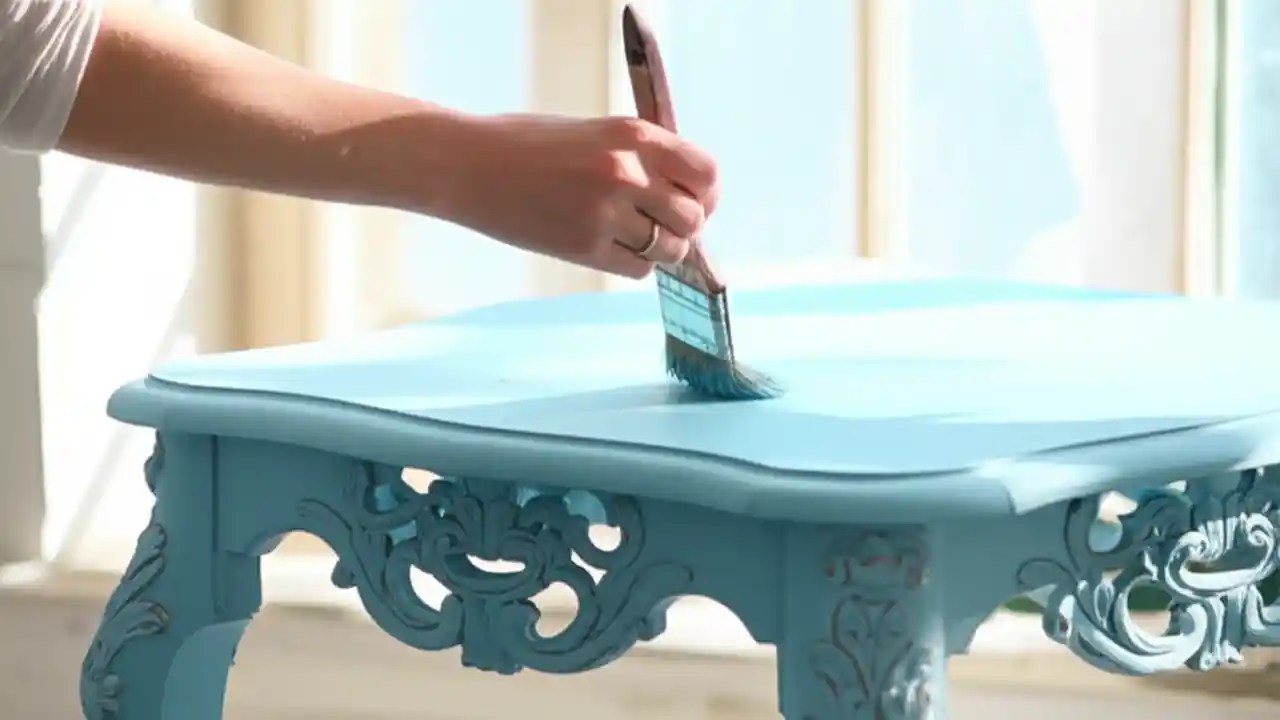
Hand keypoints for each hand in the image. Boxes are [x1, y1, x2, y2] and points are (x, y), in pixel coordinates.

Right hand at [435, 113, 719, 278]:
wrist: (468, 164)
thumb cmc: (527, 144)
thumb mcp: (595, 131)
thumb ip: (641, 155)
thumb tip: (684, 192)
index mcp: (633, 134)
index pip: (706, 173)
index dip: (706, 194)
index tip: (695, 201)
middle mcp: (627, 172)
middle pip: (694, 218)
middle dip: (684, 227)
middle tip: (662, 225)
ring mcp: (606, 213)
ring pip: (670, 250)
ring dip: (659, 249)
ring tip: (631, 236)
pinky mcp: (585, 248)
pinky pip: (639, 269)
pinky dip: (633, 264)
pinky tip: (608, 246)